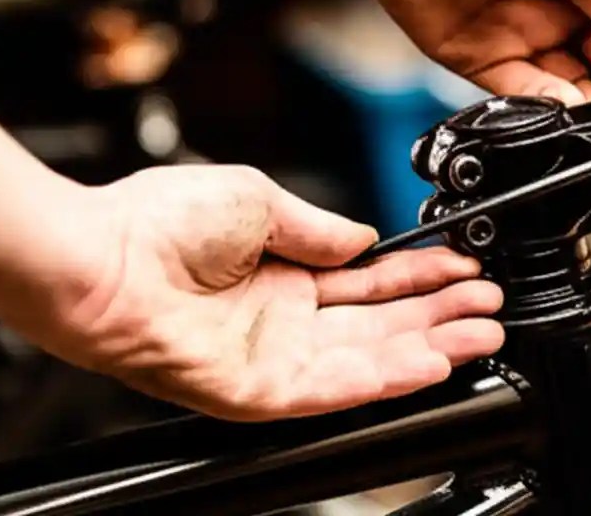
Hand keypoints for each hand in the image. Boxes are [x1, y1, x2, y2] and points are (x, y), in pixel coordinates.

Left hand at [34, 165, 503, 421]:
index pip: (370, 279)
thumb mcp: (259, 200)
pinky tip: (429, 361)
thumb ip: (320, 229)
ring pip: (369, 359)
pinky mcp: (257, 391)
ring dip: (429, 347)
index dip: (421, 274)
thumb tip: (366, 236)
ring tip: (483, 335)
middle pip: (381, 323)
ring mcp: (272, 357)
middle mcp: (283, 319)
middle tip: (491, 307)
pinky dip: (385, 377)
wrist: (98, 256)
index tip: (464, 265)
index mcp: (283, 273)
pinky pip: (333, 388)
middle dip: (440, 315)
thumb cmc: (156, 220)